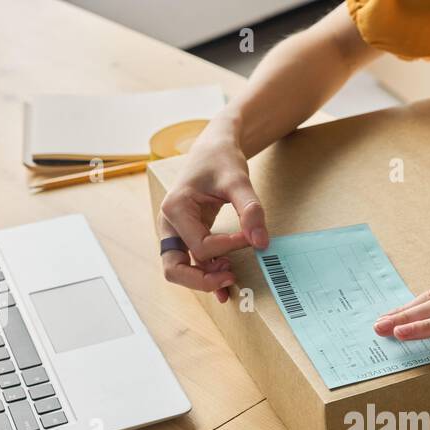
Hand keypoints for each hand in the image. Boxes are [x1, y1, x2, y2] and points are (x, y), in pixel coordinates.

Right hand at [158, 122, 268, 303]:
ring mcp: (174, 232)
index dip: (229, 248)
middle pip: (175, 268)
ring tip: (231, 277)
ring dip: (203, 280)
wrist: (214, 148)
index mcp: (175, 208)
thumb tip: (261, 243)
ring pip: (179, 271)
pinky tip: (225, 281)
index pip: (200, 245)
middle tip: (232, 278)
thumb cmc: (222, 160)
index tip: (251, 237)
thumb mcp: (239, 180)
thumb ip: (250, 210)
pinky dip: (205, 274)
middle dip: (202, 279)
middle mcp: (168, 223)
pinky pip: (191, 263)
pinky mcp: (185, 236)